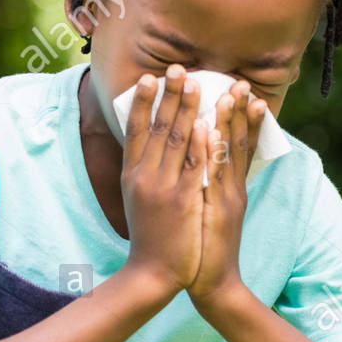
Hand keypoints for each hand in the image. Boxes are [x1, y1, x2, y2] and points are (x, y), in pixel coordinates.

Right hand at [121, 66, 208, 303]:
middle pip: (159, 127)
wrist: (153, 274)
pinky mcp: (184, 202)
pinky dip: (202, 144)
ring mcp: (165, 188)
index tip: (149, 77)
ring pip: (179, 140)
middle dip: (169, 95)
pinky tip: (208, 123)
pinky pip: (195, 167)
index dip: (143, 102)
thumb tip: (149, 143)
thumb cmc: (149, 236)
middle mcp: (145, 177)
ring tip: (197, 82)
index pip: (136, 130)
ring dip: (188, 108)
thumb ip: (143, 171)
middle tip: (178, 67)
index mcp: (132, 175)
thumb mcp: (136, 199)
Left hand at [187, 80, 266, 314]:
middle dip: (241, 110)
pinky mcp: (216, 211)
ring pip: (229, 153)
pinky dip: (213, 151)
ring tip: (231, 93)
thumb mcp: (214, 212)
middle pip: (239, 142)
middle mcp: (233, 189)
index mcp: (232, 187)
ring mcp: (226, 199)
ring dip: (231, 121)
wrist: (215, 285)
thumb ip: (214, 186)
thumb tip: (207, 162)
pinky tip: (211, 130)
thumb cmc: (208, 247)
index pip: (242, 145)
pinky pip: (213, 175)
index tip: (247, 90)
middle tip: (242, 80)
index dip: (246, 118)